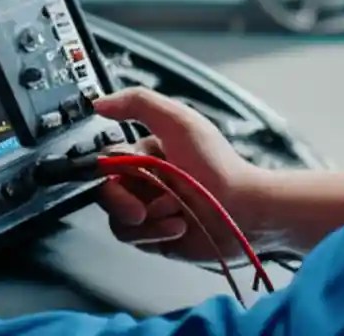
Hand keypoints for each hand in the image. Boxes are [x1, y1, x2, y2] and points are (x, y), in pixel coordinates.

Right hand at [93, 88, 274, 263]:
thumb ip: (139, 103)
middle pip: (108, 194)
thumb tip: (99, 103)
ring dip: (148, 219)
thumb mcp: (179, 122)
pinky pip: (136, 239)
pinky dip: (157, 234)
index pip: (107, 161)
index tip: (125, 177)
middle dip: (125, 203)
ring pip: (119, 220)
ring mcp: (150, 210)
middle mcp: (145, 181)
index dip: (111, 172)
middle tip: (142, 209)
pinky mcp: (157, 236)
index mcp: (147, 152)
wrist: (243, 211)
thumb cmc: (217, 165)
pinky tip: (179, 227)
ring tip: (176, 214)